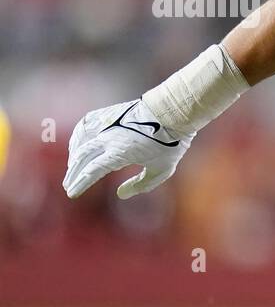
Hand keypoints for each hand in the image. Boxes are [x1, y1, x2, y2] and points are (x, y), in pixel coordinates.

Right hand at [63, 98, 193, 199]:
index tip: (72, 193)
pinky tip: (78, 144)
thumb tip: (120, 194)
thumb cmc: (170, 142)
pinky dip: (78, 136)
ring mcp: (107, 123)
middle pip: (82, 158)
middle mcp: (108, 137)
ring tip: (72, 168)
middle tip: (68, 185)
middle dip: (73, 173)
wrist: (174, 112)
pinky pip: (85, 125)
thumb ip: (141, 185)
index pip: (92, 171)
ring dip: (74, 156)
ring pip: (81, 141)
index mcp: (118, 153)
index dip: (80, 184)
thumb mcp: (161, 170)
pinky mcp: (109, 114)